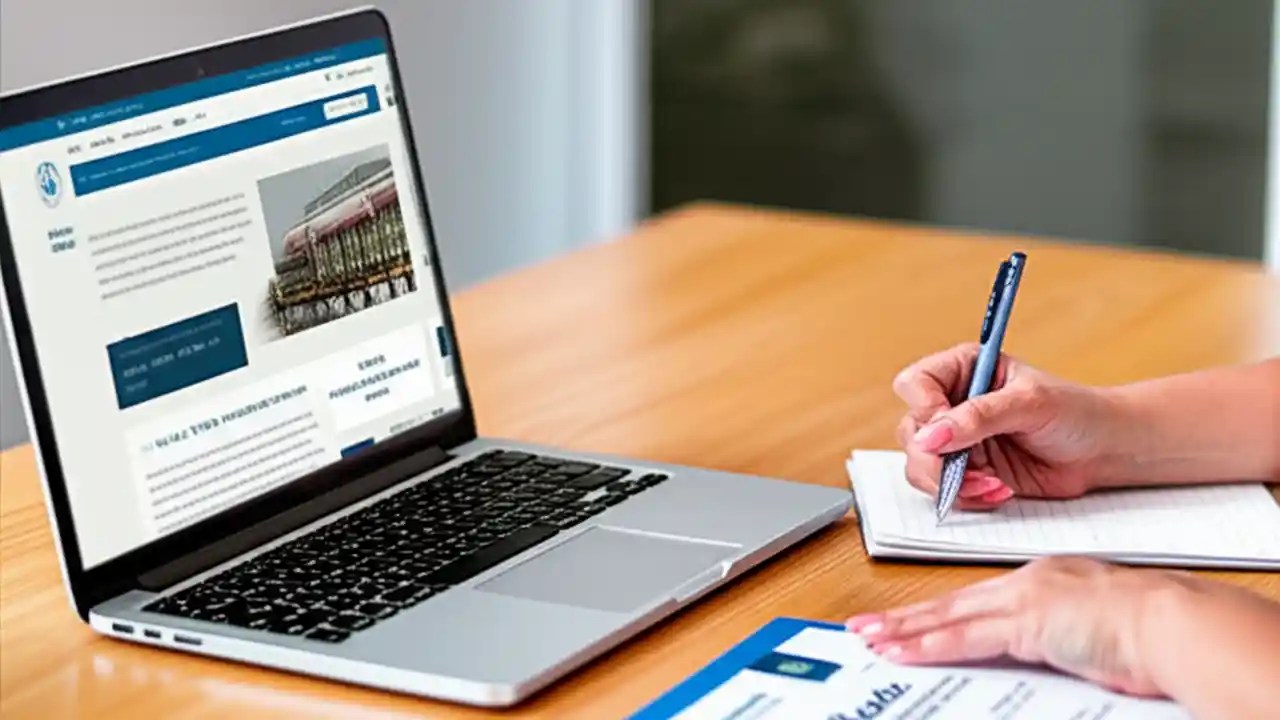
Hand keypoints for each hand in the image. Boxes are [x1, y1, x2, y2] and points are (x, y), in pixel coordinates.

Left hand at [844, 557, 1186, 696]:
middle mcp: (1028, 583)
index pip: (978, 599)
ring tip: (868, 638)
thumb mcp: (1095, 633)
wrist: (1173, 623)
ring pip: (947, 616)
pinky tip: (900, 651)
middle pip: (952, 603)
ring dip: (904, 630)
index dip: (940, 610)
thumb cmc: (1152, 631)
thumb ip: (1064, 640)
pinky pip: (964, 636)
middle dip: (906, 617)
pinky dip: (927, 644)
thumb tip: (1056, 655)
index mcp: (1045, 580)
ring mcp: (1023, 600)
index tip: (911, 620)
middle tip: (867, 625)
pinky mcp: (1024, 622)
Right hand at [893, 343, 1116, 509]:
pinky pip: (943, 489)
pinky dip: (966, 496)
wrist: (1102, 451)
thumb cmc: (1075, 413)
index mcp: (962, 370)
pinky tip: (999, 491)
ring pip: (919, 465)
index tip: (945, 432)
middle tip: (969, 471)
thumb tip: (930, 437)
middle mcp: (952, 404)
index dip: (924, 409)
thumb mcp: (1029, 404)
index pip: (915, 383)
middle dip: (935, 459)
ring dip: (950, 482)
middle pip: (911, 431)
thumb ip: (978, 417)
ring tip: (992, 484)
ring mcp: (957, 441)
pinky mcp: (966, 472)